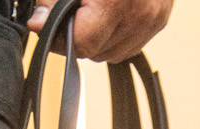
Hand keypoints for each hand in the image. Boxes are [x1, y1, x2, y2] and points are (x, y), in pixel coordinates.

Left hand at [27, 0, 172, 62]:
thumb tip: (39, 22)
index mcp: (116, 2)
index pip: (83, 43)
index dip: (58, 36)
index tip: (45, 23)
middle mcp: (140, 14)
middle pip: (96, 51)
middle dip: (76, 35)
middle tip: (67, 10)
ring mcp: (153, 19)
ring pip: (113, 52)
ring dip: (96, 38)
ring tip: (89, 10)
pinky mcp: (160, 19)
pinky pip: (130, 44)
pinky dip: (115, 34)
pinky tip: (107, 13)